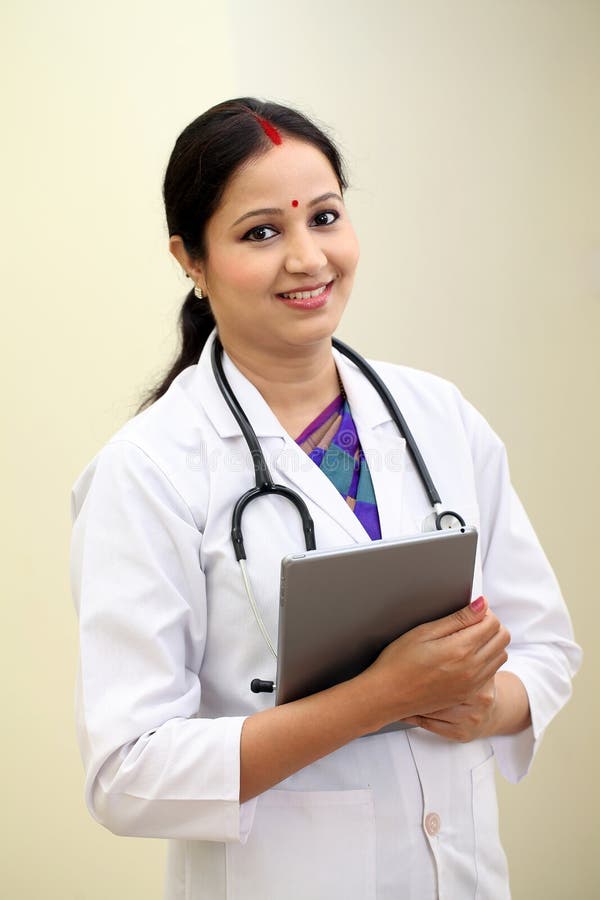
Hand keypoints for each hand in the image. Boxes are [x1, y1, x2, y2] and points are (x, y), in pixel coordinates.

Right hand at [358, 596, 509, 731]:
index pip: (493, 623)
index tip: (470, 611)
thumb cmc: (399, 662)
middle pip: (503, 638)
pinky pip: (492, 673)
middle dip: (491, 625)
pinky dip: (487, 660)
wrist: (388, 695)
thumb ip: (458, 618)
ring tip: (468, 639)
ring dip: (491, 643)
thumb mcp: (425, 632)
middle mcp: (472, 669)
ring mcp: (472, 684)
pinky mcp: (468, 694)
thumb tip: (482, 604)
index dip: (483, 611)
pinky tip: (466, 656)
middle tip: (471, 622)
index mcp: (461, 649)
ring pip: (501, 655)